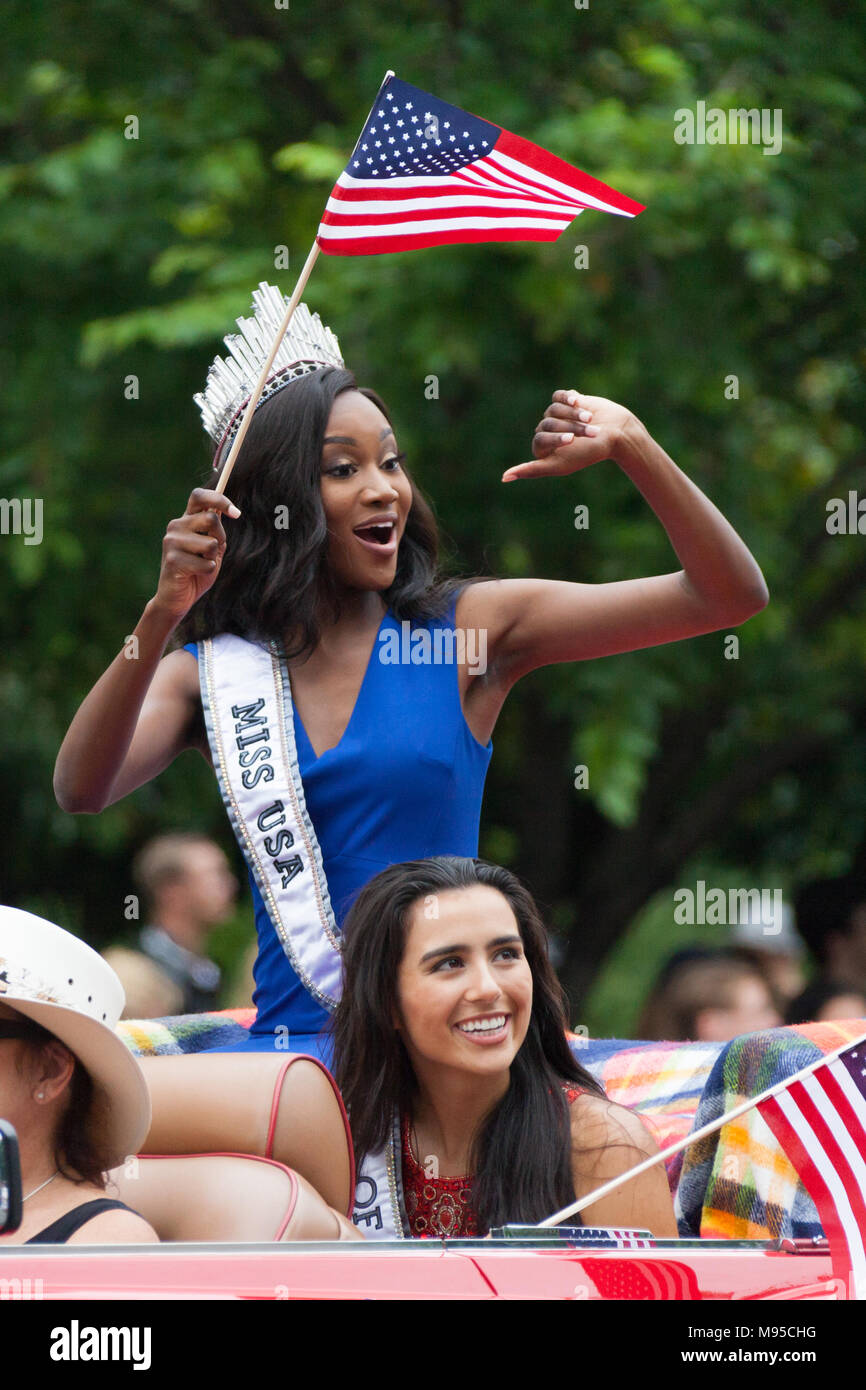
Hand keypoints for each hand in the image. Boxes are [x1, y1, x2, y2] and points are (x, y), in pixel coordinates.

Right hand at [152, 488, 240, 620]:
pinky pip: (206, 563)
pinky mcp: (172, 559)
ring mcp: (171, 541)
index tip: (236, 513)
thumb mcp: (212, 549)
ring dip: (212, 558)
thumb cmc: (197, 572)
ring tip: (199, 565)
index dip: (219, 499)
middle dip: (220, 537)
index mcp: (185, 520)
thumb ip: (216, 531)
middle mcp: (175, 526)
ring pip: (211, 543)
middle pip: (211, 518)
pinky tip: (193, 575)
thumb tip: (228, 510)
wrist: (177, 598)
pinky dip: (207, 571)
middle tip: (211, 553)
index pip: (199, 496)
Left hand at [502, 390, 636, 481]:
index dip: (555, 438)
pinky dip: (569, 399)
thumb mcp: (559, 465)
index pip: (539, 439)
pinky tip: (580, 402)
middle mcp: (549, 432)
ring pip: (554, 408)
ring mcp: (559, 415)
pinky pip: (560, 396)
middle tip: (589, 432)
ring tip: (590, 420)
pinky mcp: (569, 400)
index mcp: (545, 449)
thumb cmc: (590, 452)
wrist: (619, 432)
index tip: (572, 441)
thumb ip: (532, 470)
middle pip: (548, 423)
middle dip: (570, 427)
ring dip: (574, 415)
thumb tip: (504, 478)